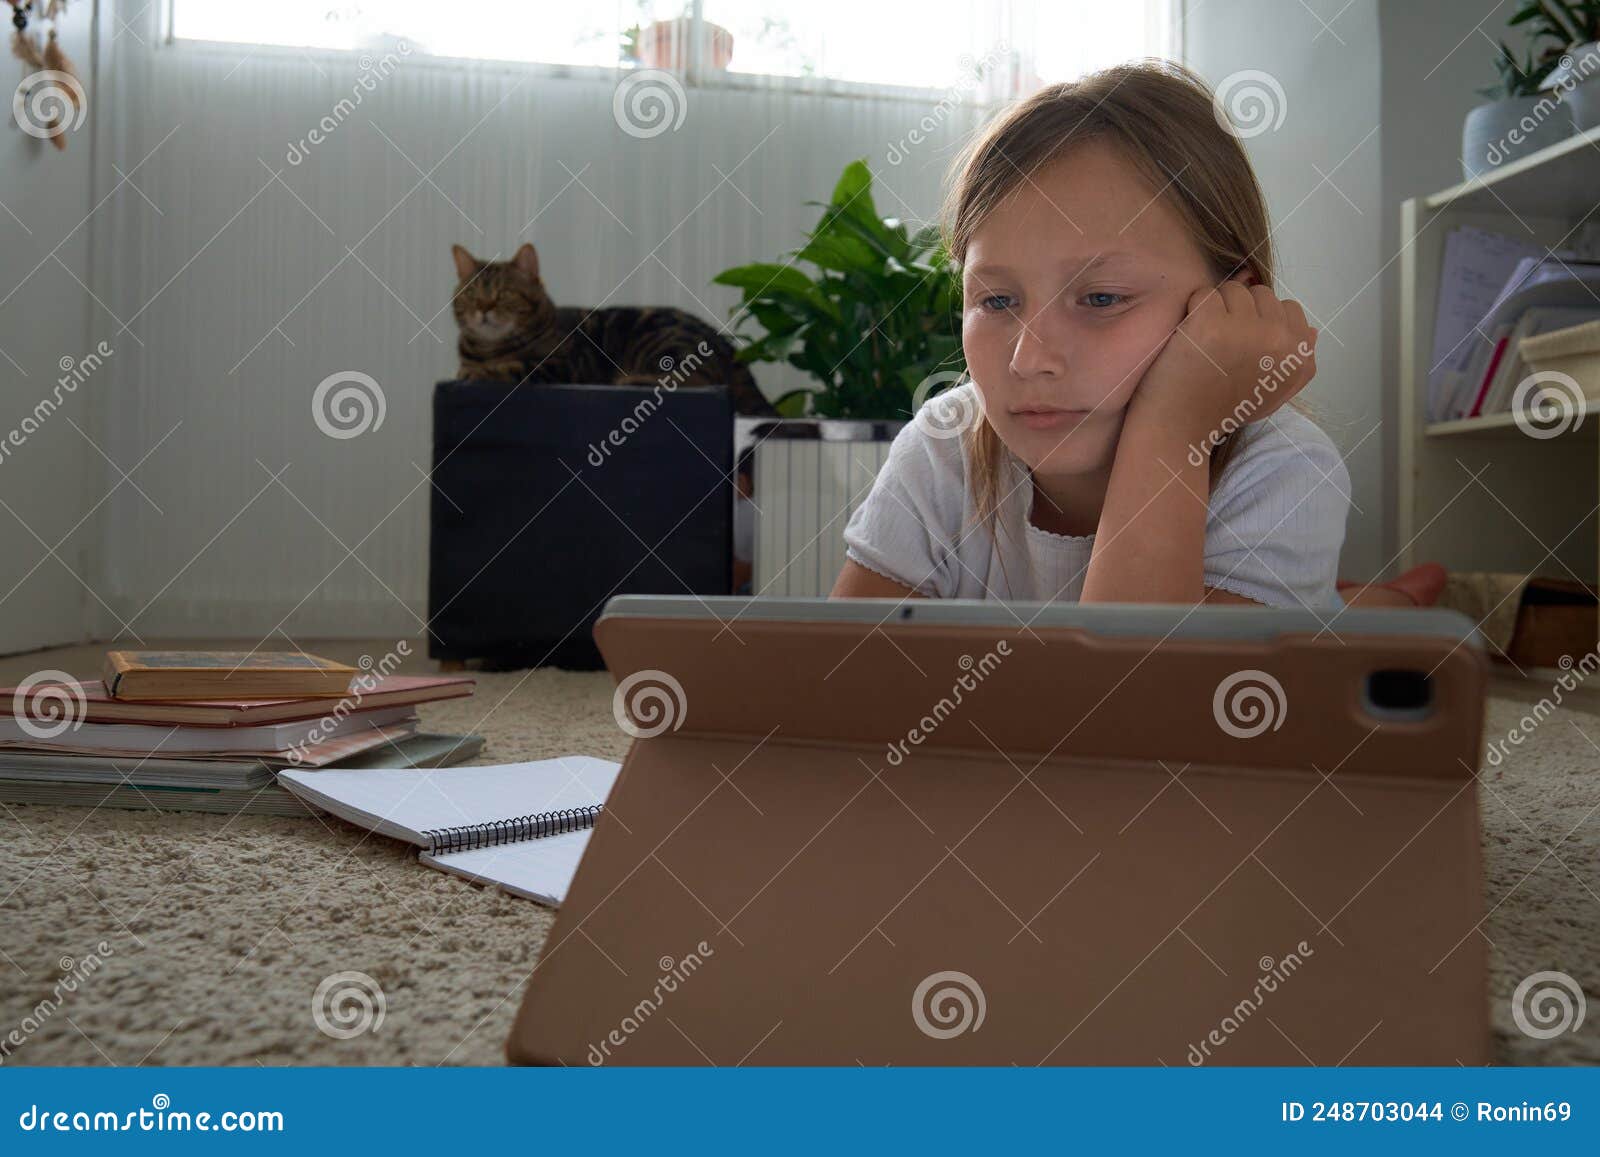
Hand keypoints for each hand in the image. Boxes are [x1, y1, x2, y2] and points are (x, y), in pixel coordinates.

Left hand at [1129, 276, 1317, 445]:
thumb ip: (1297, 363)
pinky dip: (1193, 308)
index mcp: (1299, 356)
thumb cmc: (1226, 411)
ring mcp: (1246, 329)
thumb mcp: (1275, 394)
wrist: (1182, 428)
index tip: (1243, 342)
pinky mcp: (1211, 323)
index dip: (1262, 319)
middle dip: (1239, 310)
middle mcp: (1280, 340)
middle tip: (1221, 341)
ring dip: (1216, 308)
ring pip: (1233, 290)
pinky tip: (1189, 335)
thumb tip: (1311, 332)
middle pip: (1261, 294)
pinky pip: (1205, 293)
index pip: (1288, 309)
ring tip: (1205, 340)